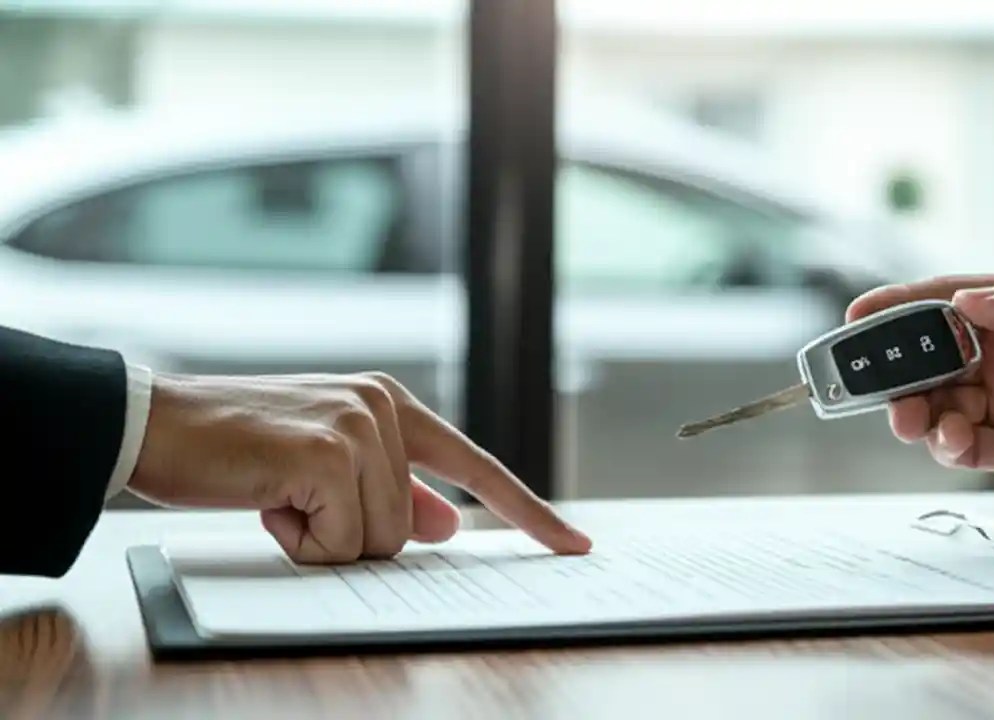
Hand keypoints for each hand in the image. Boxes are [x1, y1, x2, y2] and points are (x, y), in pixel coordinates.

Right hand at [128, 371, 591, 562]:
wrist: (155, 423)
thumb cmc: (238, 447)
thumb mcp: (326, 465)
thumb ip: (394, 490)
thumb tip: (448, 526)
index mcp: (391, 402)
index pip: (477, 467)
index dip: (529, 511)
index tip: (575, 544)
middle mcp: (384, 405)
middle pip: (412, 529)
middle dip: (350, 536)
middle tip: (292, 499)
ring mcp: (360, 427)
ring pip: (381, 542)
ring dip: (321, 539)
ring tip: (276, 495)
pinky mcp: (329, 455)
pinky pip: (342, 545)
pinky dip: (300, 542)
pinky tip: (266, 499)